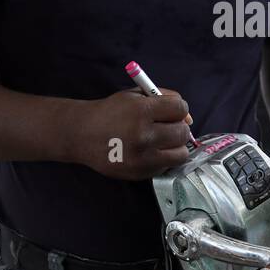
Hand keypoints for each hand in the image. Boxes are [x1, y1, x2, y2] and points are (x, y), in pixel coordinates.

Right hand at [67, 87, 191, 179]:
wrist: (82, 135)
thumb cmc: (110, 112)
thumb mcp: (134, 96)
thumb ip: (163, 98)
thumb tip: (187, 116)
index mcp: (142, 111)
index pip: (181, 108)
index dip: (179, 108)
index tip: (172, 111)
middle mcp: (144, 135)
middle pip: (183, 132)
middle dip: (178, 127)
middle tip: (167, 126)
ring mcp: (143, 157)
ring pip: (181, 153)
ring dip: (175, 145)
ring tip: (162, 140)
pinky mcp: (140, 173)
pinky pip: (166, 166)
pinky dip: (163, 158)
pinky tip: (150, 151)